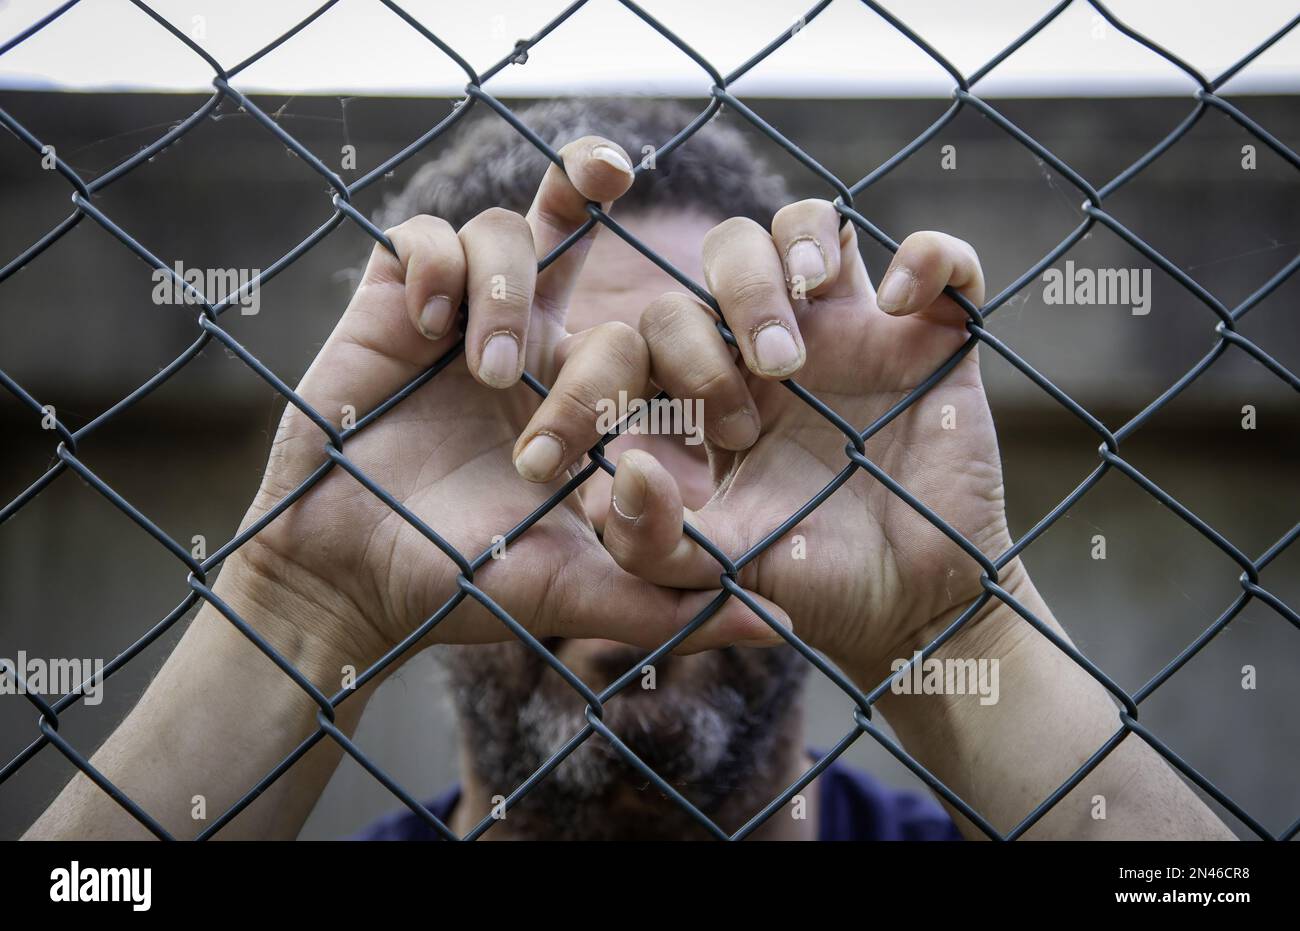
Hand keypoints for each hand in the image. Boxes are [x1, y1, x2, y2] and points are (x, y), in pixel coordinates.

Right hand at [233, 136, 784, 674]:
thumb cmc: (462, 584)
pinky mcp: (383, 312)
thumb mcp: (581, 590)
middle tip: (616, 175)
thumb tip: (786, 628)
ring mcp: (452, 320)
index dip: (676, 311)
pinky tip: (426, 326)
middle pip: (567, 213)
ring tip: (486, 370)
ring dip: (503, 285)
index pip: (645, 315)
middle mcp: (522, 339)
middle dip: (589, 178)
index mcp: (578, 387)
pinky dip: (431, 263)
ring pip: (498, 229)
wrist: (345, 584)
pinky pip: (413, 238)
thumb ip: (677, 600)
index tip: (672, 347)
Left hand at [595, 201, 1016, 686]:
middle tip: (778, 370)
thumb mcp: (713, 570)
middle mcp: (777, 347)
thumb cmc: (806, 581)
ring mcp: (856, 334)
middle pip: (728, 250)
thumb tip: (624, 470)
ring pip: (808, 224)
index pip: (663, 320)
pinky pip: (940, 258)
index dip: (675, 354)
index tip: (728, 432)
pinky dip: (926, 257)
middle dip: (740, 294)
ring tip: (813, 293)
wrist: (909, 606)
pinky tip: (901, 304)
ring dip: (800, 241)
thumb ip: (647, 540)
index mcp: (715, 388)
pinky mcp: (936, 340)